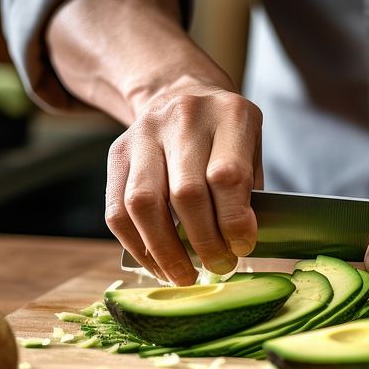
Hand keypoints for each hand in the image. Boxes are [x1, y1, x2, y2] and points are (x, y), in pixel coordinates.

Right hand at [46, 0, 263, 283]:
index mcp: (230, 114)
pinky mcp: (117, 152)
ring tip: (185, 276)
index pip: (227, 175)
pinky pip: (117, 210)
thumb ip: (248, 192)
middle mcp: (184, 118)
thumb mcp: (252, 149)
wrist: (180, 93)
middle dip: (203, 243)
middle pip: (185, 194)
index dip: (234, 221)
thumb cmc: (226, 137)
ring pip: (143, 204)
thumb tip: (237, 246)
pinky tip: (158, 263)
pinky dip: (137, 246)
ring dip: (165, 252)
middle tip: (218, 266)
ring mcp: (144, 133)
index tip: (242, 247)